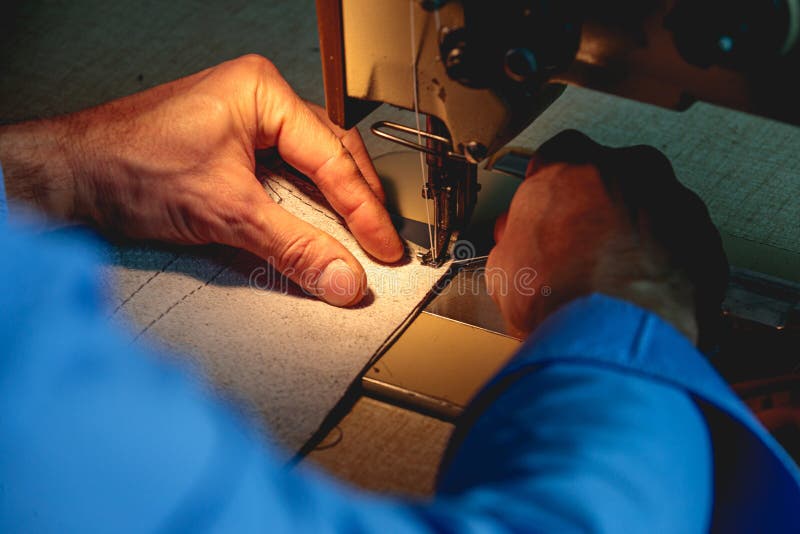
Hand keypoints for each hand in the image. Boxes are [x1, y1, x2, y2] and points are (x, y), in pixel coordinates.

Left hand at [0, 54, 403, 305]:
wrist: (74, 176)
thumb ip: (292, 247)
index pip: (332, 159)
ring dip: (337, 201)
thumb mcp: (225, 211)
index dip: (364, 211)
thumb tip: (342, 277)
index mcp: (264, 92)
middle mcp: (260, 99)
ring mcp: (246, 120)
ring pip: (313, 162)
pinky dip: (307, 202)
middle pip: (332, 153)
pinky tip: (318, 223)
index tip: (384, 248)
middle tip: (380, 244)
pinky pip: (287, 172)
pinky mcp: (233, 146)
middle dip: (359, 200)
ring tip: (360, 235)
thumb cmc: (130, 166)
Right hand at [487, 130, 727, 347]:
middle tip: (581, 246)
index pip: (558, 155)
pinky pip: (684, 245)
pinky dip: (666, 263)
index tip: (548, 208)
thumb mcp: (505, 262)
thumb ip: (517, 238)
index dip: (551, 187)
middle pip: (613, 177)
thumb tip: (517, 246)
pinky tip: (642, 293)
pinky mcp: (707, 242)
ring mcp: (677, 203)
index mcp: (575, 164)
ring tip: (614, 278)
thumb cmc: (561, 293)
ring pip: (654, 209)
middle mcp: (631, 171)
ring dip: (637, 235)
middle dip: (599, 206)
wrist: (613, 335)